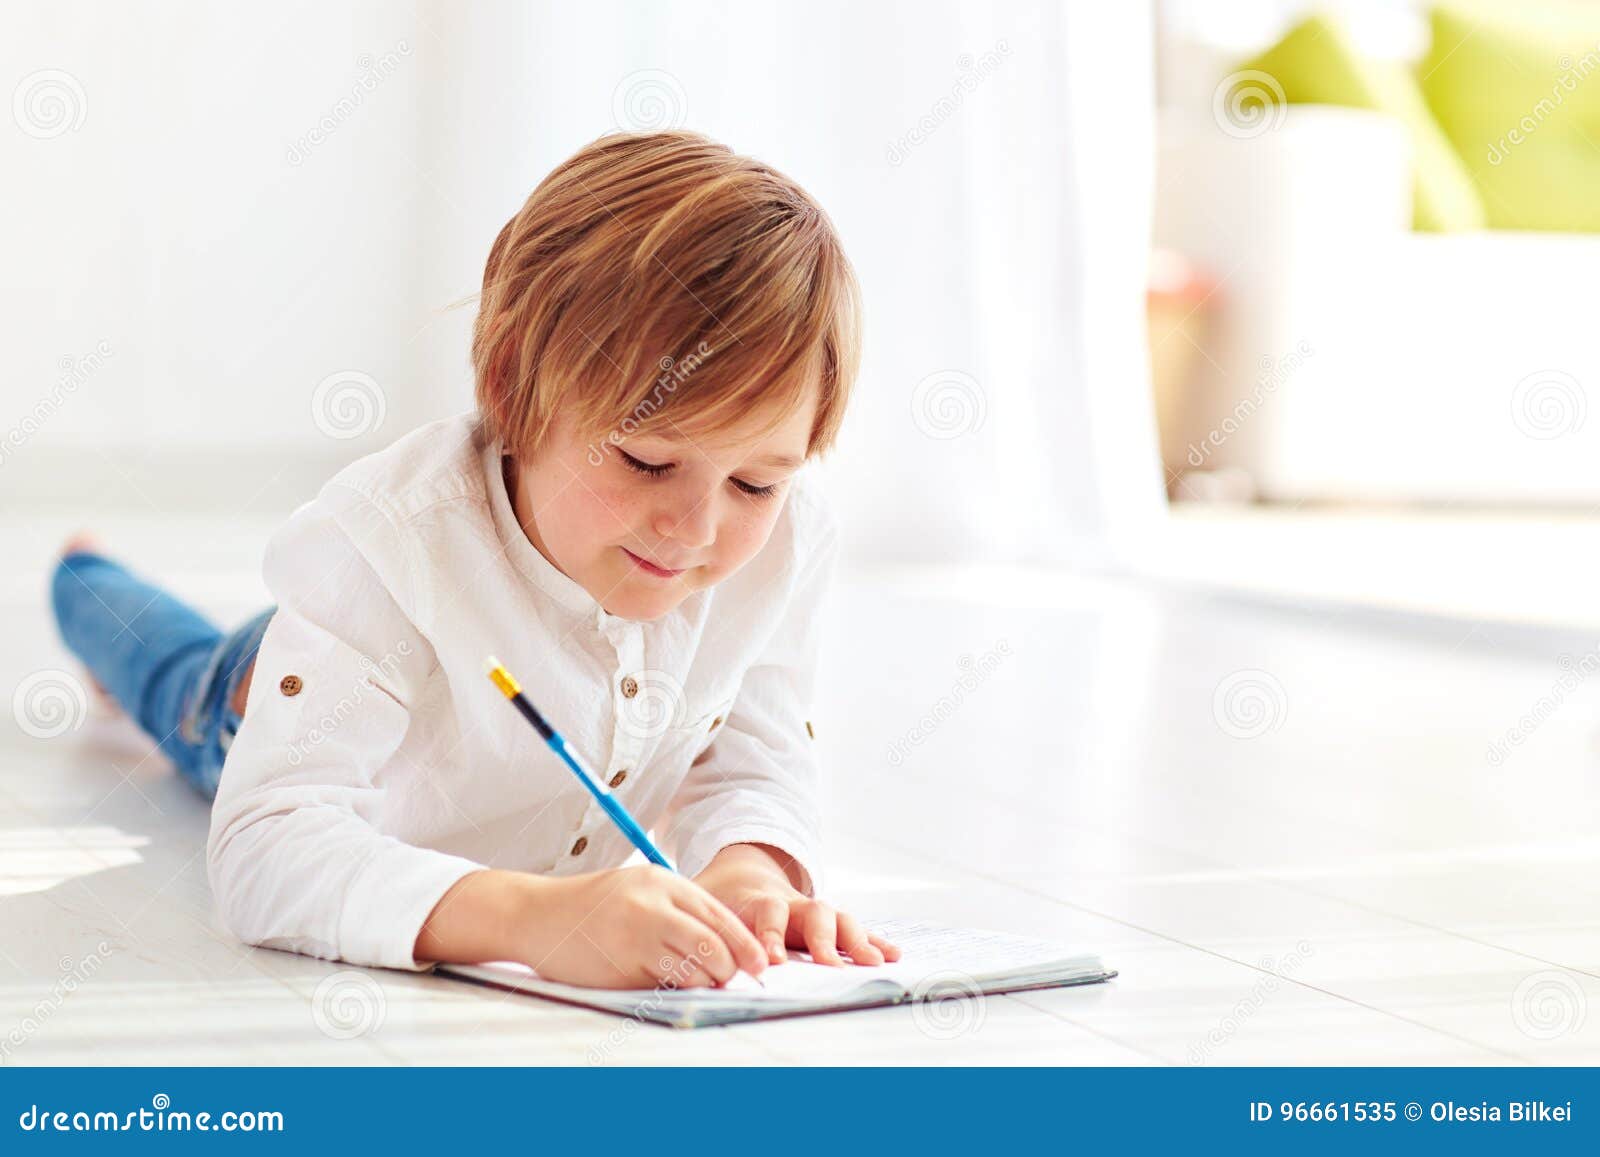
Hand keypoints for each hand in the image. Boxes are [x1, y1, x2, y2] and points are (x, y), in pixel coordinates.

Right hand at [515, 864, 768, 989]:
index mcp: (663, 883)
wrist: (536, 914)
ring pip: (693, 970)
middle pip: (713, 946)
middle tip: (728, 980)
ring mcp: (636, 938)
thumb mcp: (640, 890)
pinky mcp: (620, 968)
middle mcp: (653, 906)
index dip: (745, 945)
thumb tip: (726, 947)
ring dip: (702, 982)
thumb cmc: (594, 905)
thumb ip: (678, 910)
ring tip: (695, 981)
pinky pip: (663, 987)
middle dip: (728, 969)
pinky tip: (664, 984)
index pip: (720, 916)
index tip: (760, 965)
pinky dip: (672, 990)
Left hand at [693, 843, 901, 967]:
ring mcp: (816, 914)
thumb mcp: (703, 906)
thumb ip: (696, 926)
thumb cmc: (720, 900)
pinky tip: (894, 955)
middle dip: (824, 940)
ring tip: (874, 962)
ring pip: (841, 920)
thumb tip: (677, 953)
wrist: (744, 875)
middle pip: (815, 913)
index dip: (770, 935)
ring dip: (858, 941)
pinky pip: (857, 932)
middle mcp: (794, 905)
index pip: (767, 913)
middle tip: (830, 965)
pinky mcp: (831, 926)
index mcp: (760, 901)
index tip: (771, 961)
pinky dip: (876, 942)